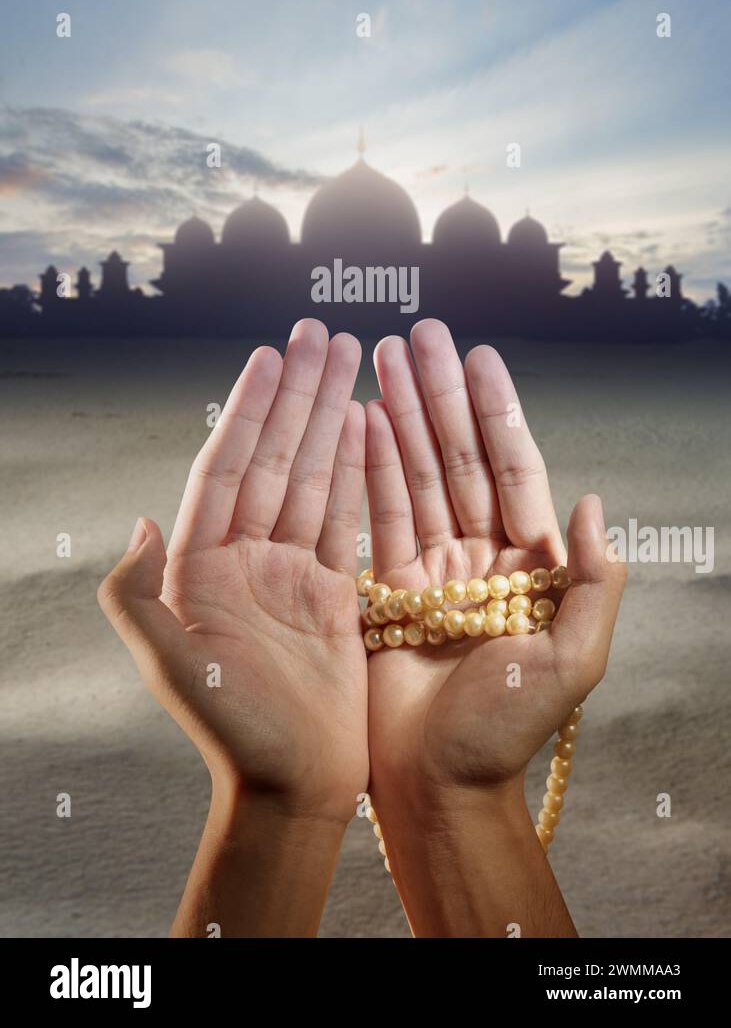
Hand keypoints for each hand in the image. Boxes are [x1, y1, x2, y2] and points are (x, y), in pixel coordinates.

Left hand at [98, 320, 367, 824]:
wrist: (292, 787)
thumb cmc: (232, 734)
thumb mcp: (174, 667)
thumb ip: (139, 597)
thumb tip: (140, 523)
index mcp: (202, 565)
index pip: (227, 467)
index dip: (248, 409)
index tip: (268, 355)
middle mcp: (245, 556)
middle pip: (274, 456)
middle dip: (297, 393)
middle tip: (322, 333)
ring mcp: (291, 570)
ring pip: (313, 475)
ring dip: (329, 416)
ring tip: (351, 359)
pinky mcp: (334, 589)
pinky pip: (346, 514)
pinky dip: (357, 467)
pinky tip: (366, 423)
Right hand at [365, 319, 625, 801]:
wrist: (436, 786)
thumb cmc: (506, 732)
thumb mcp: (571, 662)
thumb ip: (593, 584)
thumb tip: (593, 506)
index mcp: (529, 566)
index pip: (512, 469)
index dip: (495, 411)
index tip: (477, 354)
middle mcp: (479, 556)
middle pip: (457, 457)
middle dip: (437, 394)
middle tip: (417, 334)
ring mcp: (429, 569)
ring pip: (413, 475)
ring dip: (398, 415)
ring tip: (378, 357)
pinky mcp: (385, 588)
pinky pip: (375, 515)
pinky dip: (364, 466)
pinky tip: (355, 420)